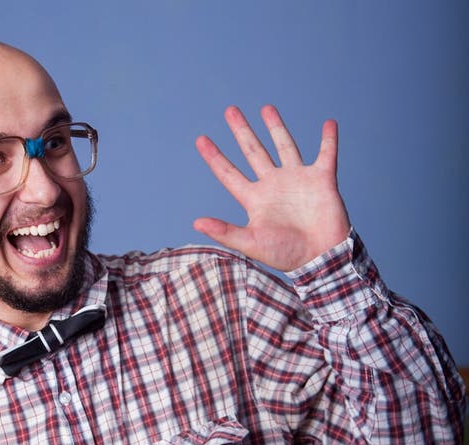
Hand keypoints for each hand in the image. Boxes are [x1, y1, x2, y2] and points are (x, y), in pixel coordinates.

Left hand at [194, 105, 349, 270]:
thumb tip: (195, 223)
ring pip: (285, 146)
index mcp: (255, 199)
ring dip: (276, 127)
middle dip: (242, 131)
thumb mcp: (251, 243)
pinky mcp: (322, 179)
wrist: (320, 257)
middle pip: (254, 152)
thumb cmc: (286, 254)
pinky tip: (329, 123)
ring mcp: (298, 180)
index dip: (215, 157)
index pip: (229, 173)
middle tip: (230, 110)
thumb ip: (225, 231)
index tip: (201, 139)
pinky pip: (327, 154)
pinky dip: (329, 139)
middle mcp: (274, 185)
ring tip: (266, 108)